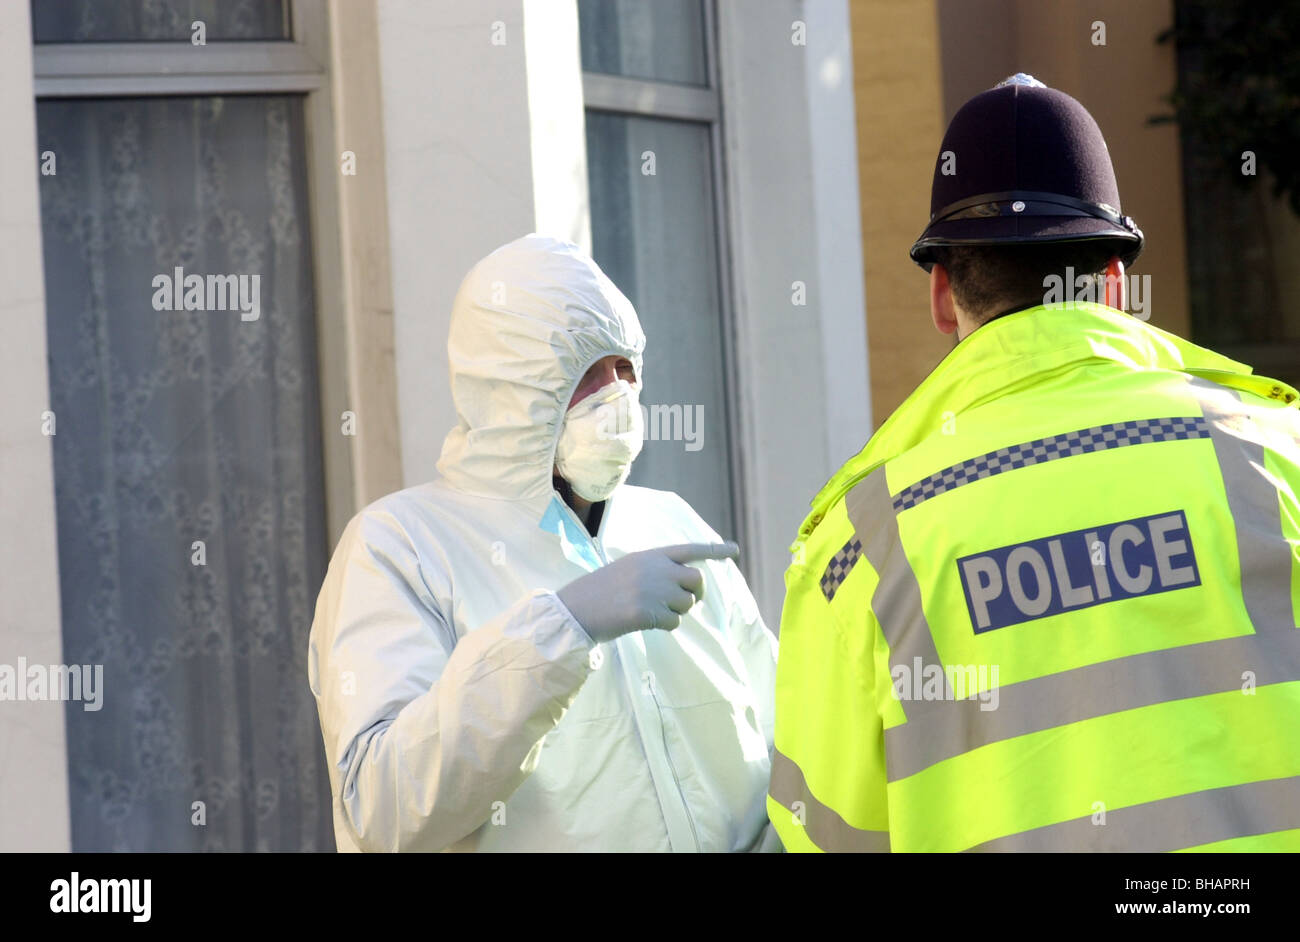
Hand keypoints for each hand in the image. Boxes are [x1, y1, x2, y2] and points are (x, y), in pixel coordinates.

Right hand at [556, 542, 739, 644]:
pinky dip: (664, 626)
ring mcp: (653, 590)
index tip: (735, 551)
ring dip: (676, 612)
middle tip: (686, 602)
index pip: (690, 549)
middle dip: (696, 594)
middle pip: (697, 580)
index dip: (714, 551)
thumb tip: (688, 586)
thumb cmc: (603, 590)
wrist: (578, 608)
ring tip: (650, 611)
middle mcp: (656, 568)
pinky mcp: (648, 612)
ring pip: (687, 604)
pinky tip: (643, 621)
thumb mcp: (630, 568)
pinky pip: (674, 623)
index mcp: (651, 555)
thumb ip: (658, 570)